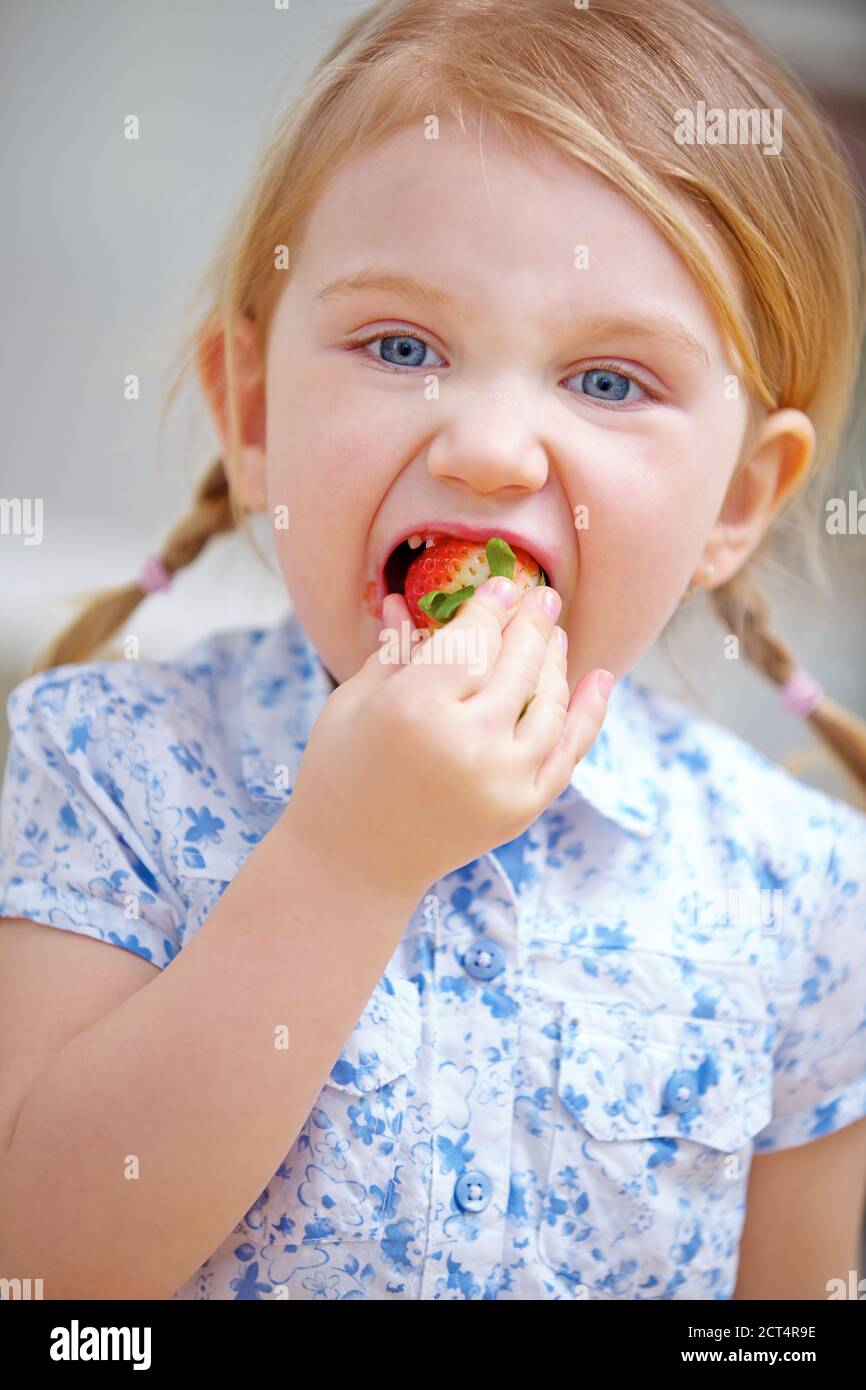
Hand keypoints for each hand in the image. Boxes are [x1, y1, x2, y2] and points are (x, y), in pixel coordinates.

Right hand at [280, 578, 613, 896]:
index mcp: (414, 707)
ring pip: (550, 702)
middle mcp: (467, 742)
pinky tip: (599, 678)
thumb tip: (411, 597)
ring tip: (554, 635)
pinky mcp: (522, 809)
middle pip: (518, 663)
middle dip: (533, 623)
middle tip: (543, 598)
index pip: (473, 637)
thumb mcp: (353, 700)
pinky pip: (569, 751)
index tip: (505, 584)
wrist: (354, 863)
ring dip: (556, 661)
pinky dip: (588, 713)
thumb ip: (396, 649)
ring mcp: (502, 780)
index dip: (493, 605)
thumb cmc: (340, 771)